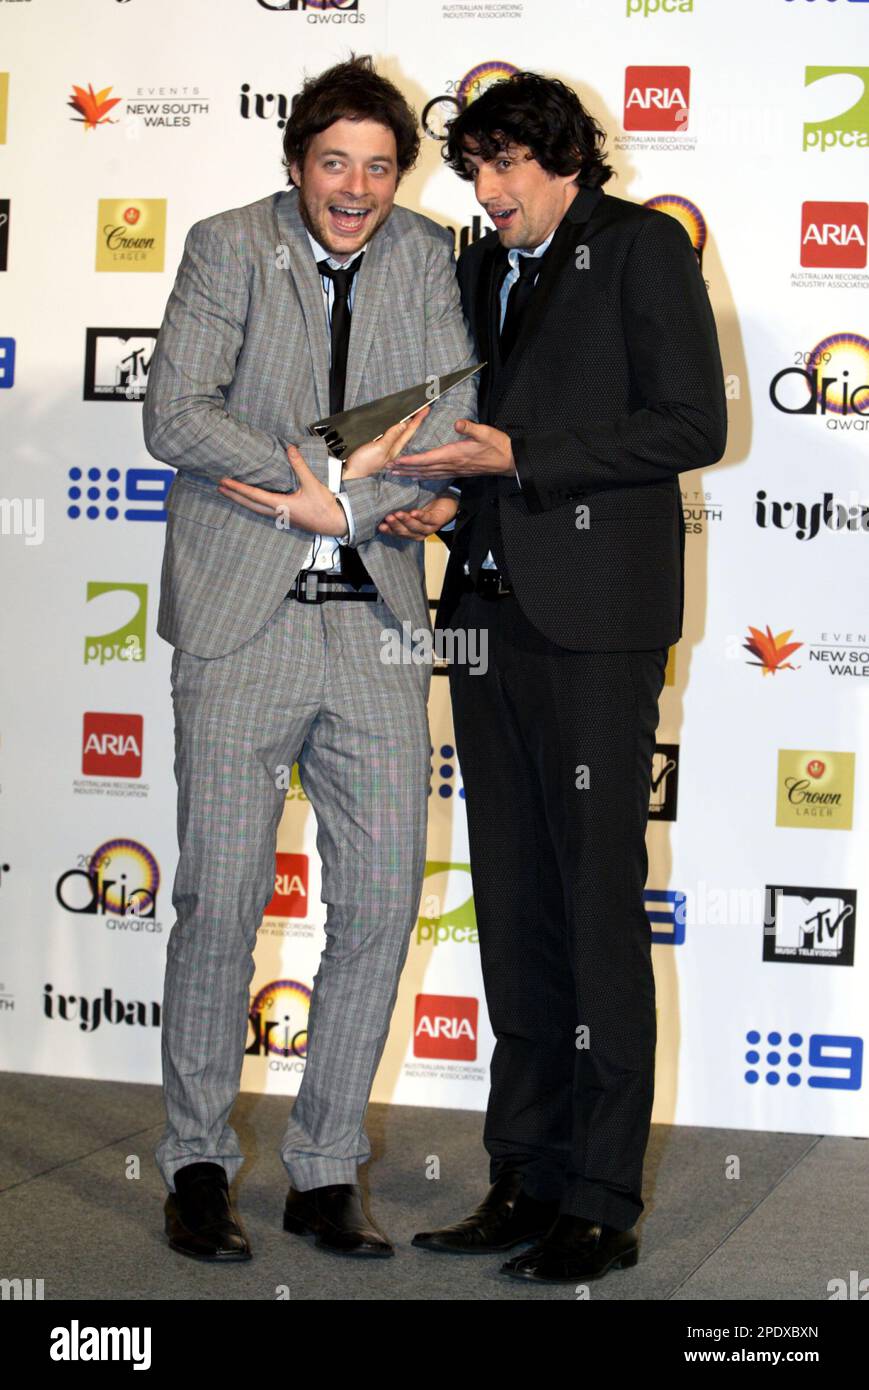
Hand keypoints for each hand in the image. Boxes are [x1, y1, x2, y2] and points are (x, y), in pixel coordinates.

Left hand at [217, 446, 348, 535]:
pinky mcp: (285, 518)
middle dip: (233, 496)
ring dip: (241, 501)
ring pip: (255, 509)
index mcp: (280, 505)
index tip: (224, 482)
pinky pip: (263, 511)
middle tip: (220, 488)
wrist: (335, 523)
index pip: (253, 495)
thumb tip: (290, 448)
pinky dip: (252, 505)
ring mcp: (280, 517)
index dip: (237, 488)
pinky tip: (251, 501)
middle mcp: (276, 513)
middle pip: (249, 504)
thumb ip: (300, 466)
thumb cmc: (324, 506)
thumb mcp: (312, 484)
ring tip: (230, 494)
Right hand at [342, 405, 430, 479]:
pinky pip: (388, 436)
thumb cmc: (363, 464)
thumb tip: (404, 424)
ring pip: (397, 434)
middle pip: (406, 432)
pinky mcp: (374, 448)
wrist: (347, 474)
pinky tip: (395, 428)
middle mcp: (391, 449)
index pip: (409, 431)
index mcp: (394, 450)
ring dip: (406, 425)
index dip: (417, 420)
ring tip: (413, 416)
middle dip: (414, 421)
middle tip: (423, 410)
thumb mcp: (379, 449)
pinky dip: (394, 429)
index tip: (426, 409)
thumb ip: (391, 437)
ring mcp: (383, 449)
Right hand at [378, 493, 458, 539]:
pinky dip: (420, 516)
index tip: (380, 526)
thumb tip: (380, 504)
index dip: (389, 531)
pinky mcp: (437, 520)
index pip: (398, 533)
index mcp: (411, 532)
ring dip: (406, 521)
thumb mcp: (410, 508)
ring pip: (416, 527)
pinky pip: (427, 519)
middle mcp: (419, 533)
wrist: (447, 503)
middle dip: (396, 525)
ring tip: (398, 513)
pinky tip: (413, 512)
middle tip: (388, 518)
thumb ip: (399, 510)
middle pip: (406, 532)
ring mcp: (429, 528)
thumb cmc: (425, 505)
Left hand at [387, 420, 514, 477]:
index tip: (396, 461)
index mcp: (454, 454)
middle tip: (387, 470)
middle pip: (423, 469)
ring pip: (428, 474)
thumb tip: (457, 423)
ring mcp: (454, 470)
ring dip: (411, 474)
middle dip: (405, 469)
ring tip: (397, 474)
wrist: (509, 460)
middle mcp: (451, 465)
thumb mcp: (485, 433)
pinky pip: (436, 476)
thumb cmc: (497, 445)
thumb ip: (470, 428)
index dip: (411, 460)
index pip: (427, 459)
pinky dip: (424, 476)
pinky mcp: (458, 472)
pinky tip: (417, 476)